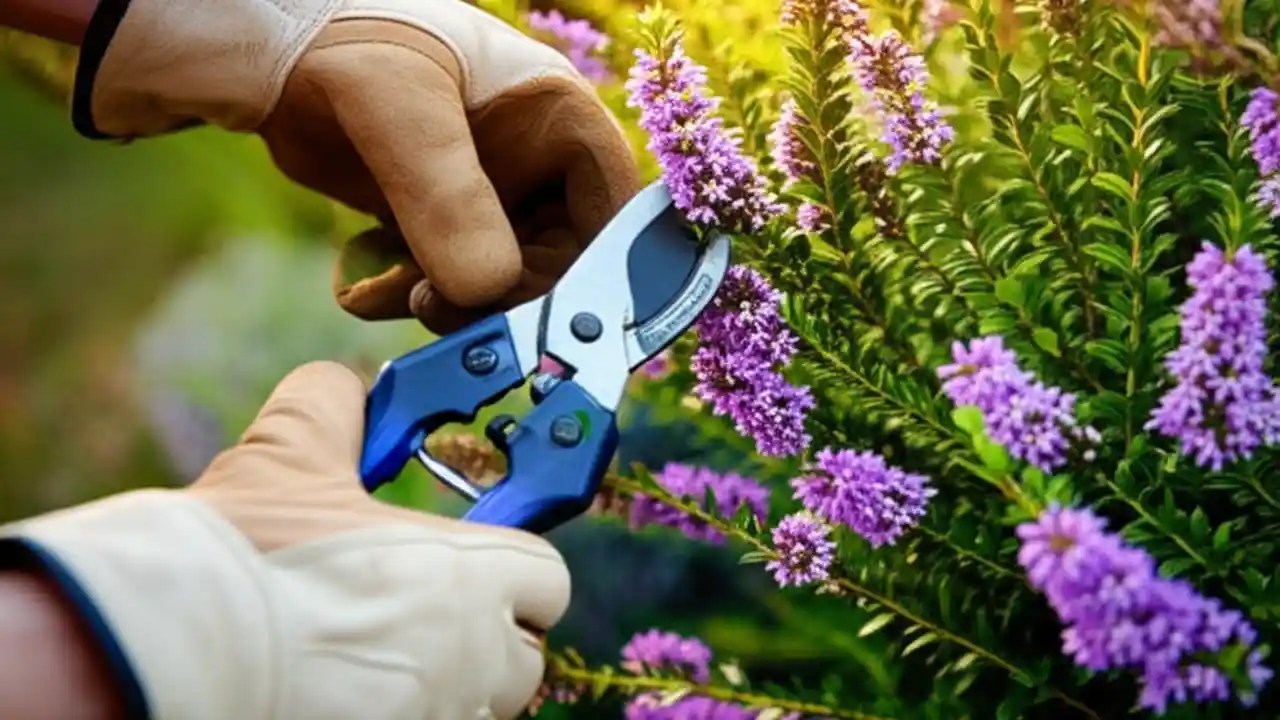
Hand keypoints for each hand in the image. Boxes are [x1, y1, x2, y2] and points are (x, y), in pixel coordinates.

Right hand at [2, 362, 570, 719]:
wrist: (171, 646)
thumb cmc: (242, 554)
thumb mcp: (287, 456)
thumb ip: (330, 408)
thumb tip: (339, 386)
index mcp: (470, 575)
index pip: (547, 578)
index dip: (515, 567)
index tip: (479, 561)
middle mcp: (473, 656)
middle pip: (525, 657)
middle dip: (489, 638)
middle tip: (427, 614)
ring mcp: (439, 715)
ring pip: (478, 706)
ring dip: (450, 683)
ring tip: (380, 656)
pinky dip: (404, 714)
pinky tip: (345, 693)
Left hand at [72, 0, 642, 332]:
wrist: (274, 49)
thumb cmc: (349, 41)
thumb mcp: (400, 109)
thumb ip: (447, 196)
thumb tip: (487, 290)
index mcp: (561, 121)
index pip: (613, 216)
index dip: (594, 276)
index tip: (546, 322)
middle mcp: (539, 166)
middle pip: (561, 265)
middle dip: (505, 302)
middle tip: (439, 309)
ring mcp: (492, 199)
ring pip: (503, 285)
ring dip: (454, 308)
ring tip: (396, 296)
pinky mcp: (446, 225)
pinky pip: (452, 284)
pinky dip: (412, 298)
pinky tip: (364, 290)